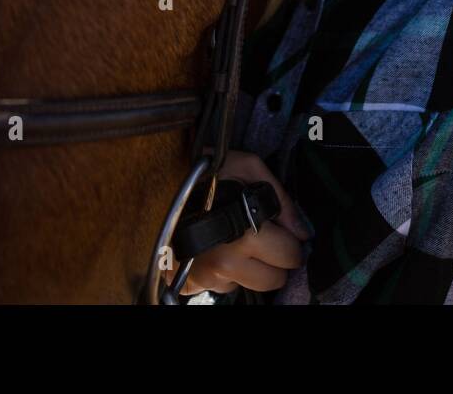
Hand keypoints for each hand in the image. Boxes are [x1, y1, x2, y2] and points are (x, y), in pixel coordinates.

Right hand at [178, 150, 309, 295]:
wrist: (149, 184)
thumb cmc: (203, 171)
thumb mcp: (246, 166)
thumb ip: (281, 198)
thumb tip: (303, 232)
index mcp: (246, 233)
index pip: (290, 256)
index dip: (290, 242)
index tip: (280, 230)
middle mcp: (227, 261)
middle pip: (274, 280)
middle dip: (275, 260)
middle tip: (264, 239)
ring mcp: (207, 276)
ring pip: (249, 286)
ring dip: (250, 269)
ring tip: (237, 241)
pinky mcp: (191, 284)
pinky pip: (221, 286)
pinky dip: (224, 273)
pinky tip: (216, 248)